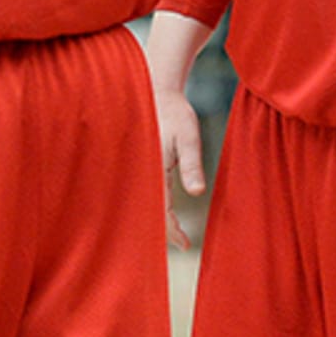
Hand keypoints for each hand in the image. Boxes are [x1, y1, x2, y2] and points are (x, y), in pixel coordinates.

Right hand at [154, 85, 205, 248]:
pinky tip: (164, 213)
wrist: (157, 91)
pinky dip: (153, 206)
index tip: (186, 245)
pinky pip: (144, 191)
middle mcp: (141, 172)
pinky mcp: (140, 164)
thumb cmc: (176, 113)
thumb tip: (197, 193)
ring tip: (174, 236)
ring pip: (144, 204)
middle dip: (161, 232)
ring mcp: (138, 169)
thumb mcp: (189, 136)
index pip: (160, 210)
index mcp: (152, 169)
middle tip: (181, 245)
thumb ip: (191, 163)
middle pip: (148, 212)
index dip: (171, 231)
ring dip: (156, 220)